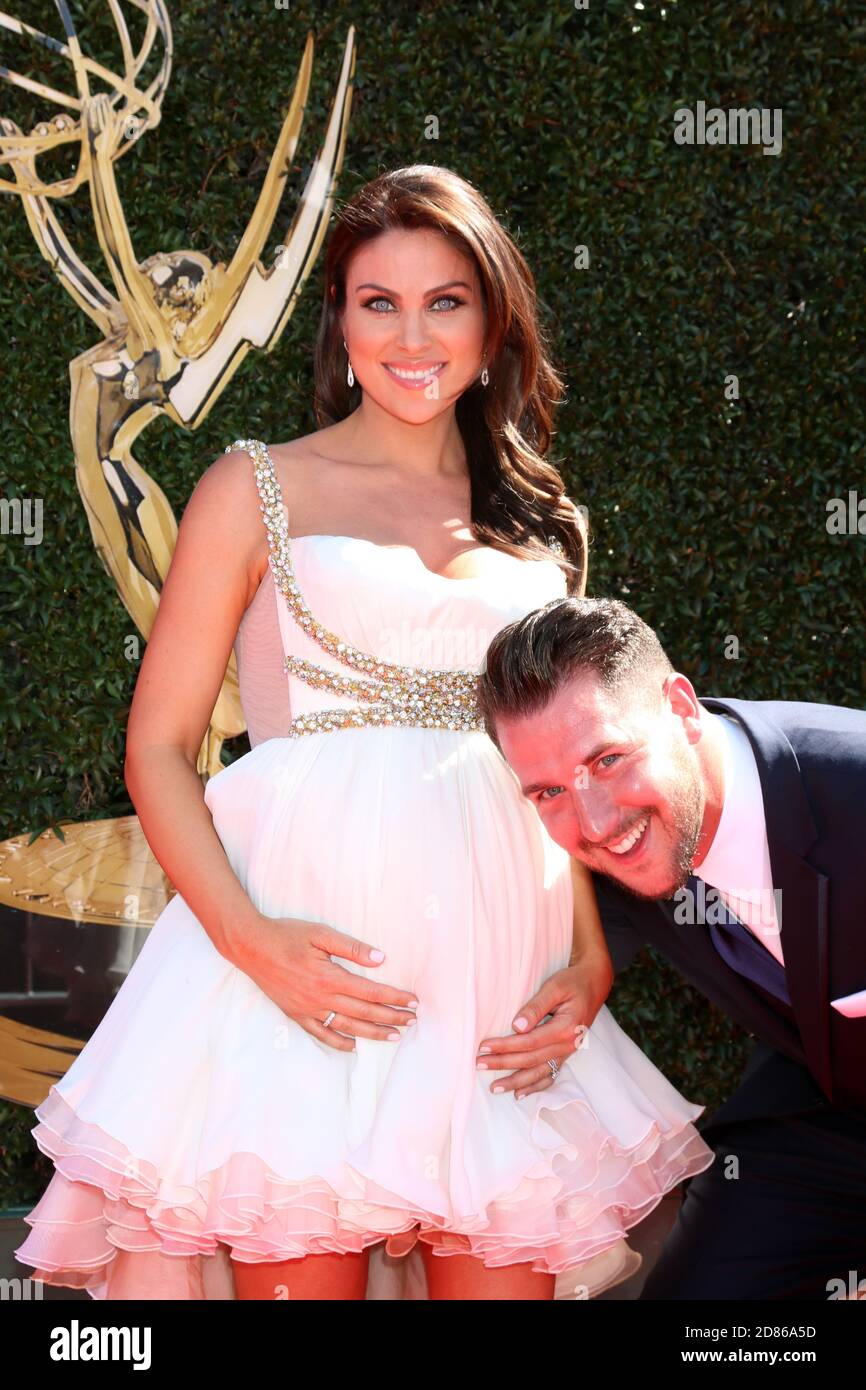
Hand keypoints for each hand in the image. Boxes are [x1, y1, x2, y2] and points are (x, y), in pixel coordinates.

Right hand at [230, 912, 417, 1051]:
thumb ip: (351, 947)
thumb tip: (380, 958)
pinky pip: (322, 1034)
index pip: (371, 992)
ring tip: (395, 1036)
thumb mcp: (320, 933)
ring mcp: (308, 1010)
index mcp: (329, 977)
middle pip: (364, 1013)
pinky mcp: (296, 1015)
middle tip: (412, 1020)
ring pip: (348, 1028)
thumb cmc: (286, 935)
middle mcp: (320, 998)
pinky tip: (355, 1046)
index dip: (395, 998)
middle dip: (392, 1018)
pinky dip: (340, 1042)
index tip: (413, 1001)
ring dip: (374, 1034)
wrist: (250, 947)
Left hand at [475, 951, 613, 1099]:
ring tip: (494, 1088)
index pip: (529, 1042)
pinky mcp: (566, 1053)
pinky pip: (551, 1075)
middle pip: (531, 1060)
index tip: (483, 1047)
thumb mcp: (555, 987)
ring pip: (539, 1073)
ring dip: (516, 1082)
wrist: (594, 984)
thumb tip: (516, 1026)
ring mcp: (568, 1052)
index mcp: (565, 1028)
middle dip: (503, 1064)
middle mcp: (567, 1045)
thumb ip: (536, 1007)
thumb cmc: (572, 982)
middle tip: (479, 1064)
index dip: (505, 1046)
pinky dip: (535, 1086)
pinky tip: (519, 1093)